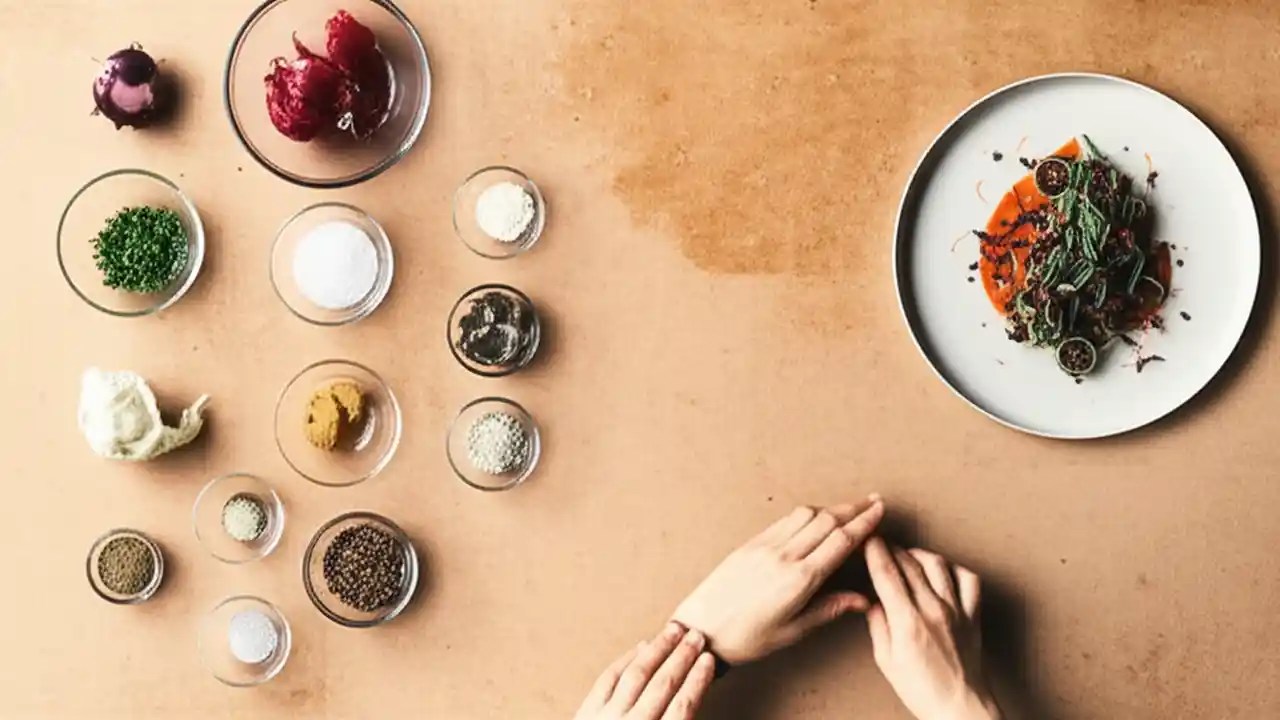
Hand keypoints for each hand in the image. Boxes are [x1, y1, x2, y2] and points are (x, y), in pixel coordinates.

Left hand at [575, 622, 715, 719]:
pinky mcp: (585, 714)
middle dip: (682, 658)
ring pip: (635, 675)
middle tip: (697, 636)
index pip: (682, 707)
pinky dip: (626, 661)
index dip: (698, 681)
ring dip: (656, 651)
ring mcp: (605, 719)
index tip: (710, 660)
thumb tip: (688, 708)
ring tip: (673, 632)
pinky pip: (608, 679)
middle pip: (662, 685)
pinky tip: (640, 648)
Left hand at [672, 496, 884, 663]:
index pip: (840, 541)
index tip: (879, 510)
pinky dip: (805, 515)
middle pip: (827, 521)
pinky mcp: (750, 544)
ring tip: (849, 509)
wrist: (700, 629)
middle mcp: (783, 556)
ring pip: (805, 515)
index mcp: (798, 580)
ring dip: (830, 508)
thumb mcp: (792, 631)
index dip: (864, 522)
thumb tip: (862, 600)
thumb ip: (828, 609)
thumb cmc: (745, 638)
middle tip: (873, 502)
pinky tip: (814, 518)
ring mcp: (765, 546)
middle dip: (853, 509)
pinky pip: (784, 521)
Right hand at [864, 538, 1000, 719]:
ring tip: (907, 555)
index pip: (887, 573)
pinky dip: (953, 568)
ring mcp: (957, 609)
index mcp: (907, 621)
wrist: (960, 708)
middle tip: (881, 543)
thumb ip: (878, 625)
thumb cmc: (922, 691)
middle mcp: (933, 609)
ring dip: (918, 553)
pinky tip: (942, 571)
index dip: (874, 551)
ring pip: (937, 563)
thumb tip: (872, 602)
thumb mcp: (886, 661)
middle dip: (891, 547)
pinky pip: (968, 578)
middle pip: (909, 563)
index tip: (867, 539)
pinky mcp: (973, 614)